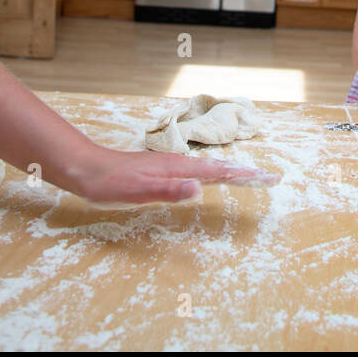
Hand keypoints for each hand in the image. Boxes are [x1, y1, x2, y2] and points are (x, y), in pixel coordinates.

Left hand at [57, 143, 280, 204]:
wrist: (86, 169)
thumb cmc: (109, 183)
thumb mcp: (137, 192)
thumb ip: (167, 190)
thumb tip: (199, 189)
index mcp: (178, 169)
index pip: (220, 172)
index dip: (245, 175)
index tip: (269, 177)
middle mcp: (179, 164)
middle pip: (220, 168)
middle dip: (247, 172)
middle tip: (271, 177)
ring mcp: (171, 166)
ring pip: (210, 169)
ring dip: (233, 172)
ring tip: (251, 176)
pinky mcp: (163, 171)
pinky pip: (198, 172)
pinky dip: (215, 174)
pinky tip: (212, 179)